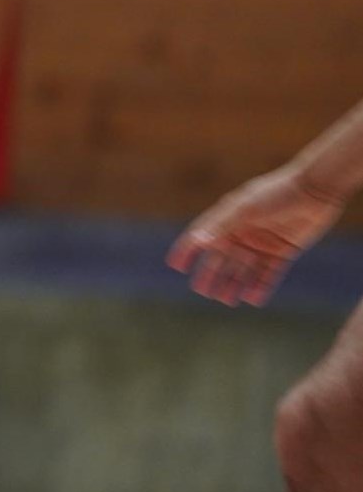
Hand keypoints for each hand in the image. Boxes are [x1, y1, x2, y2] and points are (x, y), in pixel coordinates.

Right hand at [168, 167, 342, 306]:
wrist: (315, 190)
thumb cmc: (276, 194)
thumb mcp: (245, 209)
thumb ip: (221, 225)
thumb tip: (197, 241)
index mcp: (228, 218)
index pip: (202, 236)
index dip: (188, 250)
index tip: (176, 265)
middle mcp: (242, 232)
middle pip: (222, 257)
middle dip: (211, 274)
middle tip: (202, 291)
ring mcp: (261, 243)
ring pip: (243, 269)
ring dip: (233, 284)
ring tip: (225, 300)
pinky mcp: (282, 252)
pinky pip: (268, 274)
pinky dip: (259, 286)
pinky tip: (252, 299)